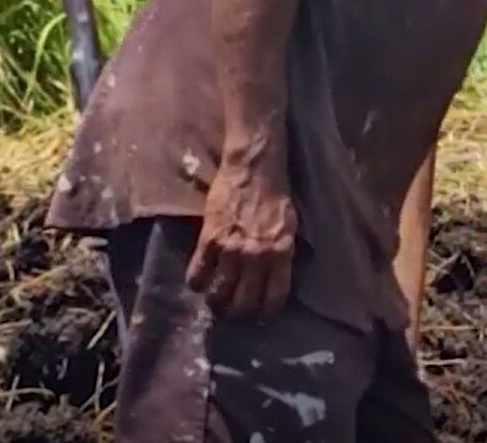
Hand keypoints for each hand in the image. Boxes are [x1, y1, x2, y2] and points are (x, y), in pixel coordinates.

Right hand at [187, 149, 297, 318]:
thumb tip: (274, 280)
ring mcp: (232, 249)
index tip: (259, 316)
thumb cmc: (276, 198)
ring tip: (215, 303)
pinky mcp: (210, 239)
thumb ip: (282, 255)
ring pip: (219, 293)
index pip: (274, 297)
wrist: (255, 170)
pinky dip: (196, 283)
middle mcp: (258, 256)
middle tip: (233, 312)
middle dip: (238, 313)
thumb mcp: (290, 229)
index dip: (265, 312)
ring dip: (216, 303)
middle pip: (244, 302)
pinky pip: (198, 272)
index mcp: (282, 253)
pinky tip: (198, 283)